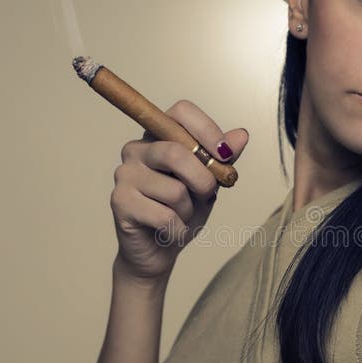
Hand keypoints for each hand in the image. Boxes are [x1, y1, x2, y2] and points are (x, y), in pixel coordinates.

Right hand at [110, 99, 248, 280]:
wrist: (158, 251)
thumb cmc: (182, 212)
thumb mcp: (209, 183)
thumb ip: (222, 159)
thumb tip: (242, 135)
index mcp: (158, 136)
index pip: (181, 112)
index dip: (208, 130)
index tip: (226, 154)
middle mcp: (136, 149)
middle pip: (177, 152)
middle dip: (204, 180)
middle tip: (209, 195)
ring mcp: (124, 174)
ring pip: (175, 190)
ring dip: (189, 211)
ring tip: (180, 216)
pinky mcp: (119, 202)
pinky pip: (164, 216)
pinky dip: (178, 229)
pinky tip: (169, 231)